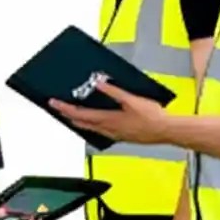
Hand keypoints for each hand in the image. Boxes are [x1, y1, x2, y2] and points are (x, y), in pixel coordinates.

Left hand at [49, 80, 171, 144]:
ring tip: (71, 115)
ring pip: (89, 129)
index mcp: (108, 120)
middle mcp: (107, 129)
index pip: (79, 114)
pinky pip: (100, 132)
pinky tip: (95, 123)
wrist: (165, 131)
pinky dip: (92, 126)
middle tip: (57, 108)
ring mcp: (113, 135)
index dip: (64, 108)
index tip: (53, 103)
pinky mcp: (120, 136)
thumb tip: (99, 83)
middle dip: (67, 115)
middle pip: (81, 123)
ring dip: (78, 122)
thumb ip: (114, 91)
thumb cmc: (151, 117)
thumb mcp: (131, 99)